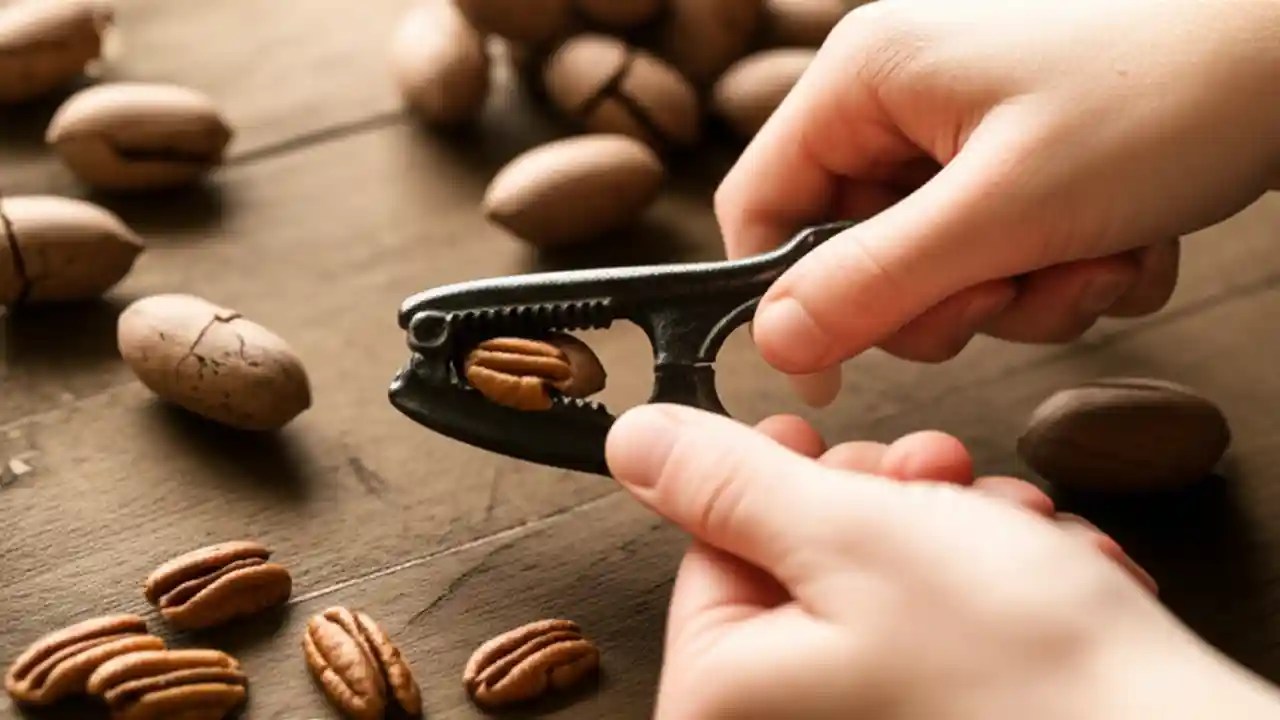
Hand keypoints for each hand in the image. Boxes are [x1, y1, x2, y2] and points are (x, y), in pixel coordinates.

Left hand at [606, 405, 1279, 718]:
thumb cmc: (1018, 666)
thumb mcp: (848, 535)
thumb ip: (727, 482)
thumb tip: (639, 443)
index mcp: (726, 697)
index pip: (713, 544)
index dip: (780, 479)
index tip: (834, 448)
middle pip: (801, 556)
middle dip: (885, 503)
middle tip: (941, 490)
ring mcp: (863, 716)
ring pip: (880, 573)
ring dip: (951, 530)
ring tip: (1009, 538)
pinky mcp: (934, 709)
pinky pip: (937, 617)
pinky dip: (988, 579)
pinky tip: (1037, 577)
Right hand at [715, 0, 1279, 395]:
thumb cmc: (1168, 92)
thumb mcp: (1005, 208)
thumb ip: (875, 282)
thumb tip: (775, 340)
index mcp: (867, 77)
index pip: (760, 204)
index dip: (784, 297)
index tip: (832, 369)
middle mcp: (903, 94)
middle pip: (855, 248)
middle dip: (945, 297)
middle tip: (1013, 287)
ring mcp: (965, 122)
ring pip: (938, 263)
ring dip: (1021, 291)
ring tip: (1097, 255)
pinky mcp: (1022, 150)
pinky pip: (1003, 248)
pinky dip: (1063, 268)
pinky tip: (1127, 240)